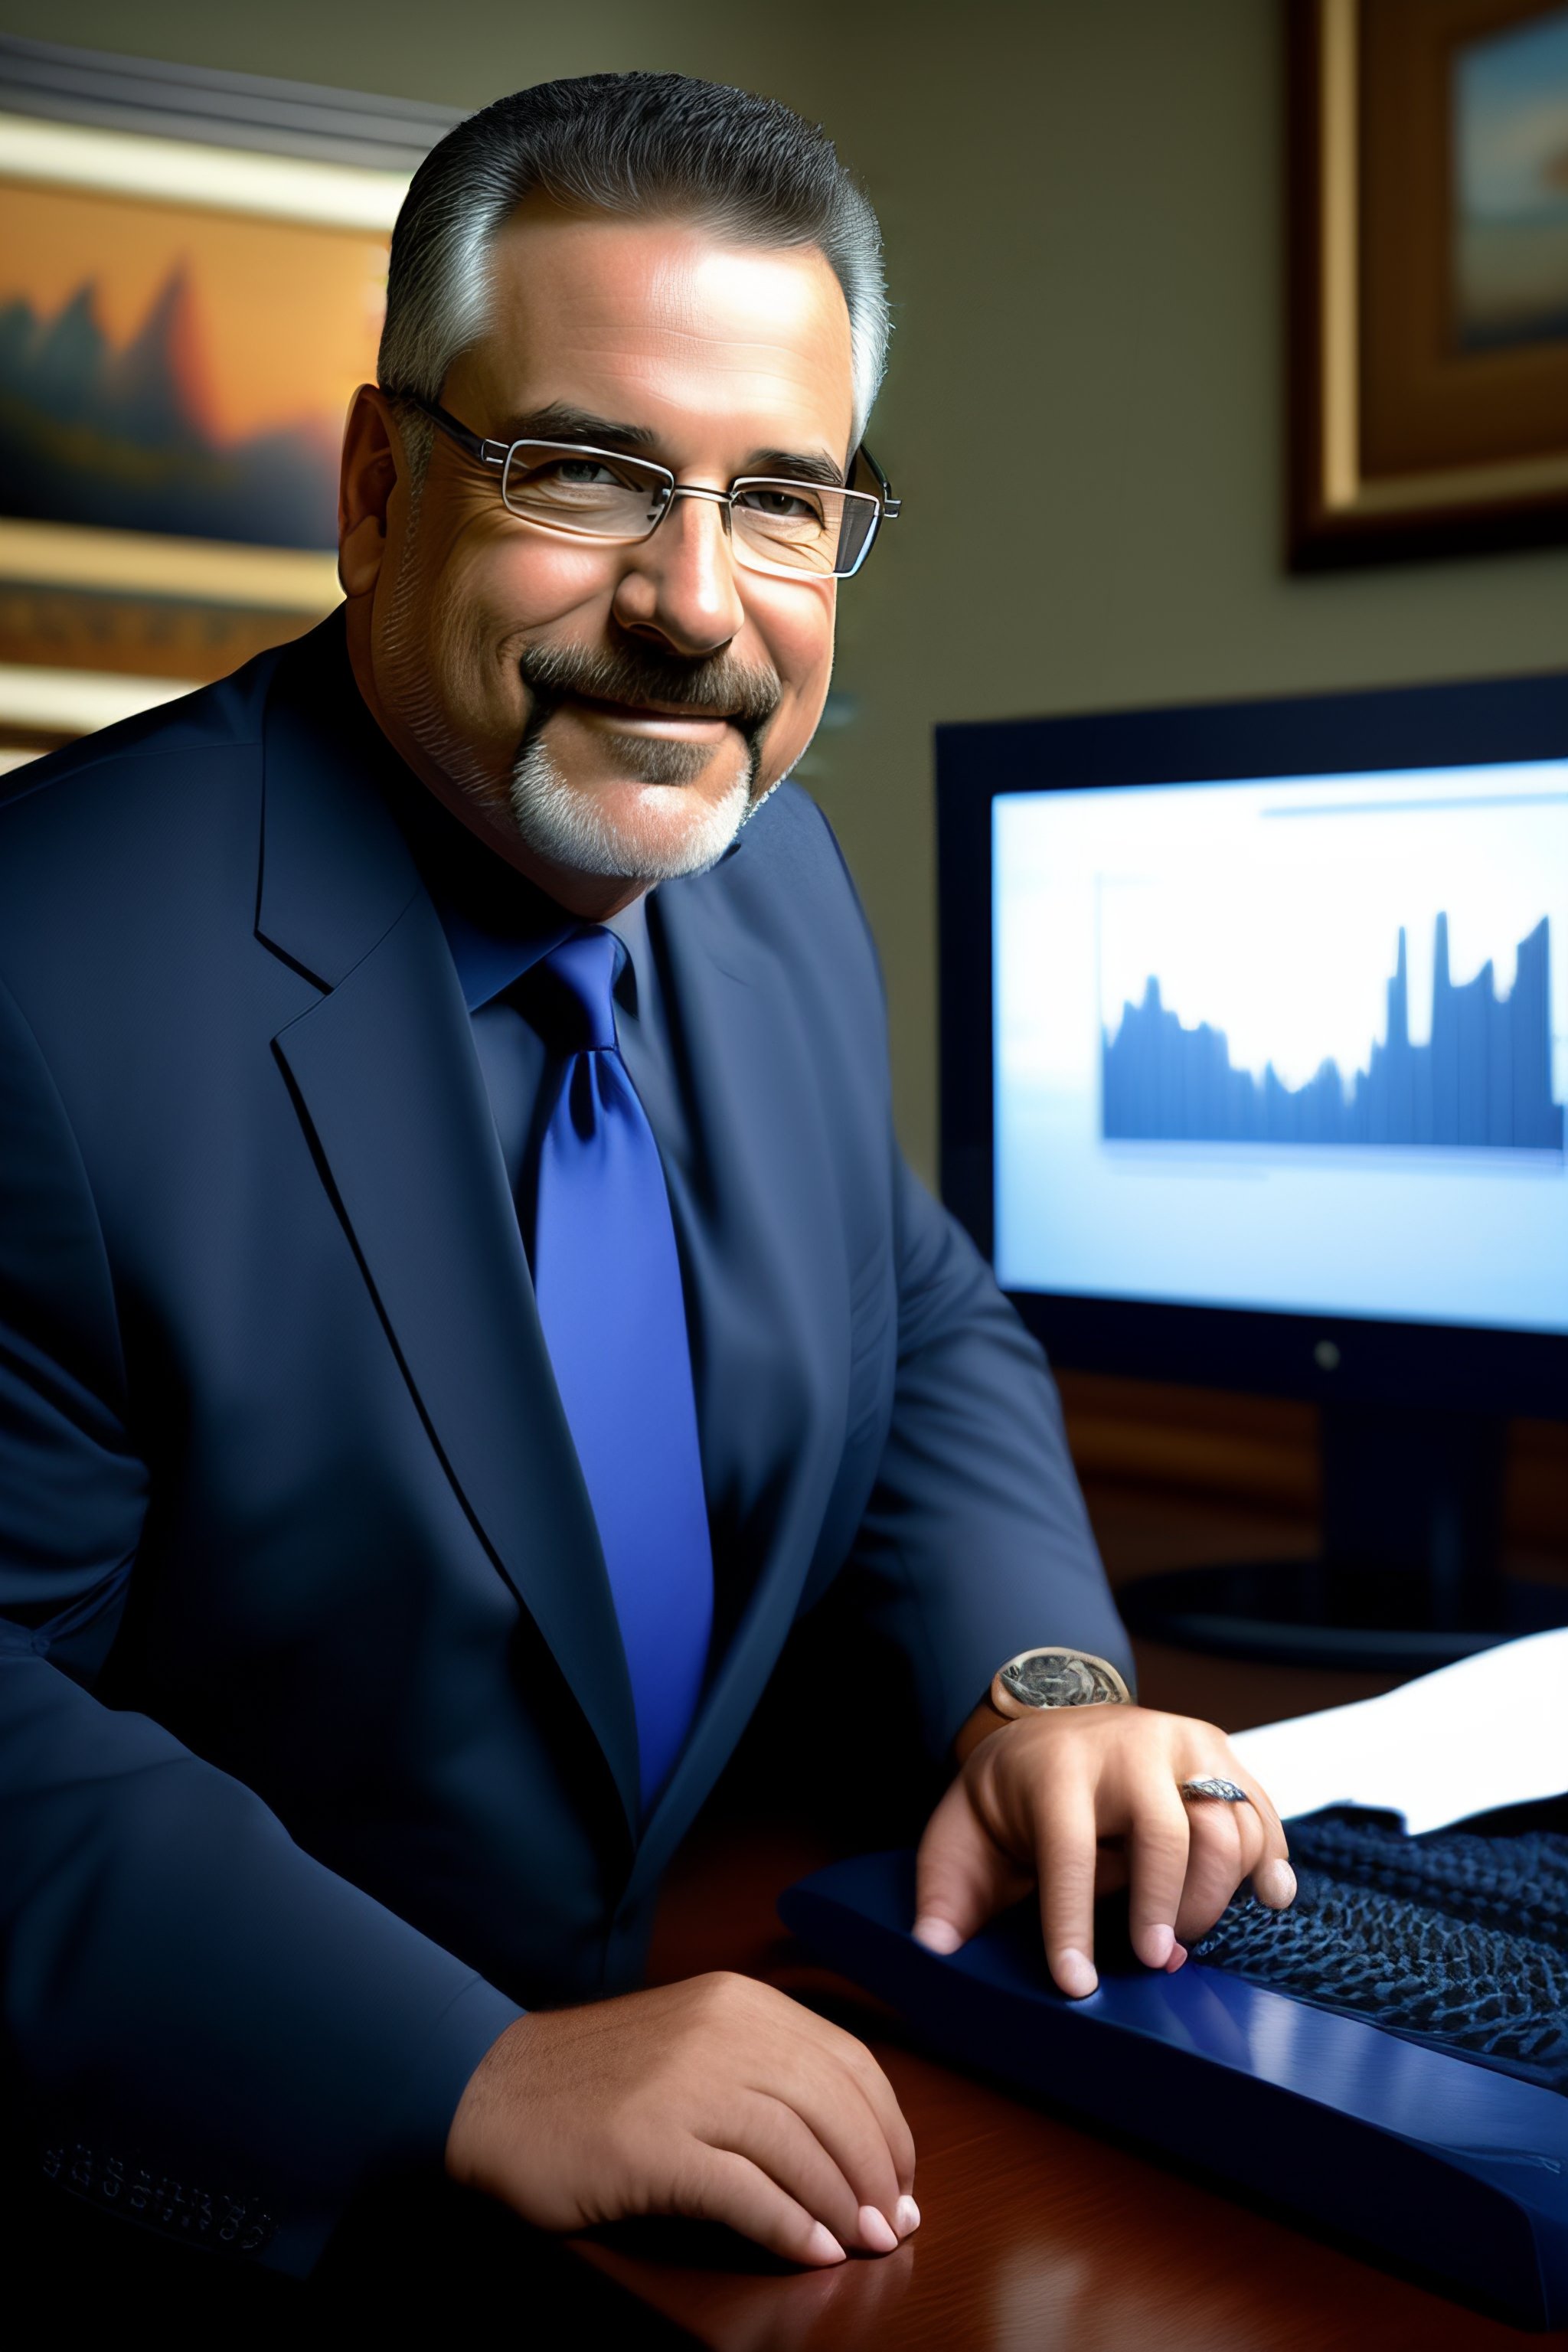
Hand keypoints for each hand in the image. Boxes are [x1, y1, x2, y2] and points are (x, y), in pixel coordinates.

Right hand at [445, 1971, 918, 2265]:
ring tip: (863, 2245)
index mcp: (738, 2003)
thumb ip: (763, 2072)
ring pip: (801, 2148)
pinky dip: (790, 2228)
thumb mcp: (691, 2045)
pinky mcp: (653, 2144)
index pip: (849, 2061)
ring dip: (844, 2206)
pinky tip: (810, 2253)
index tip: (902, 2178)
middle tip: (892, 2225)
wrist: (488, 2091)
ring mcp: (687, 2085)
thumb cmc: (592, 2081)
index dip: (889, 2126)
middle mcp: (723, 2031)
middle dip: (878, 2173)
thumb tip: (851, 2144)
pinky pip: (747, 2191)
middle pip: (837, 2106)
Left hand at [911, 1705, 1295, 1997]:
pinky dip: (1271, 1859)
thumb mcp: (960, 1834)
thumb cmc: (1009, 1796)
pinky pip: (1261, 1808)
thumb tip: (933, 1950)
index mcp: (1055, 1770)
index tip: (1077, 1985)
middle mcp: (1125, 1747)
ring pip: (1227, 1820)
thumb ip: (946, 1893)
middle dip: (1167, 1906)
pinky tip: (1268, 1897)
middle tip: (1156, 1961)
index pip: (1068, 1852)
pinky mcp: (1219, 1752)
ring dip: (1218, 1893)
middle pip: (1168, 1831)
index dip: (1073, 1925)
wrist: (1050, 1721)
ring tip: (1190, 1936)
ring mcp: (1180, 1744)